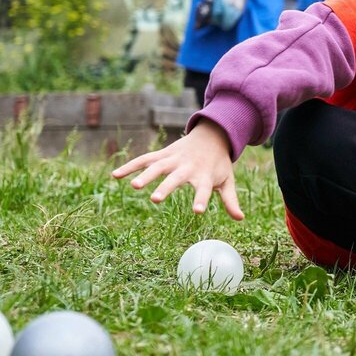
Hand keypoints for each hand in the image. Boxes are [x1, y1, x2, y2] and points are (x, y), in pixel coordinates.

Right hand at [111, 119, 243, 218]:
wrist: (212, 136)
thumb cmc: (218, 164)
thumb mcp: (227, 180)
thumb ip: (230, 200)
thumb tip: (241, 219)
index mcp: (205, 176)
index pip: (204, 189)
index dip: (201, 200)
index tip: (197, 212)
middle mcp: (188, 167)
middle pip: (176, 178)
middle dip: (166, 187)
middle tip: (156, 199)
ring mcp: (173, 159)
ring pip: (157, 166)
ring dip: (146, 175)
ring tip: (135, 187)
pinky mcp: (162, 154)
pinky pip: (144, 159)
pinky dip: (130, 166)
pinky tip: (115, 175)